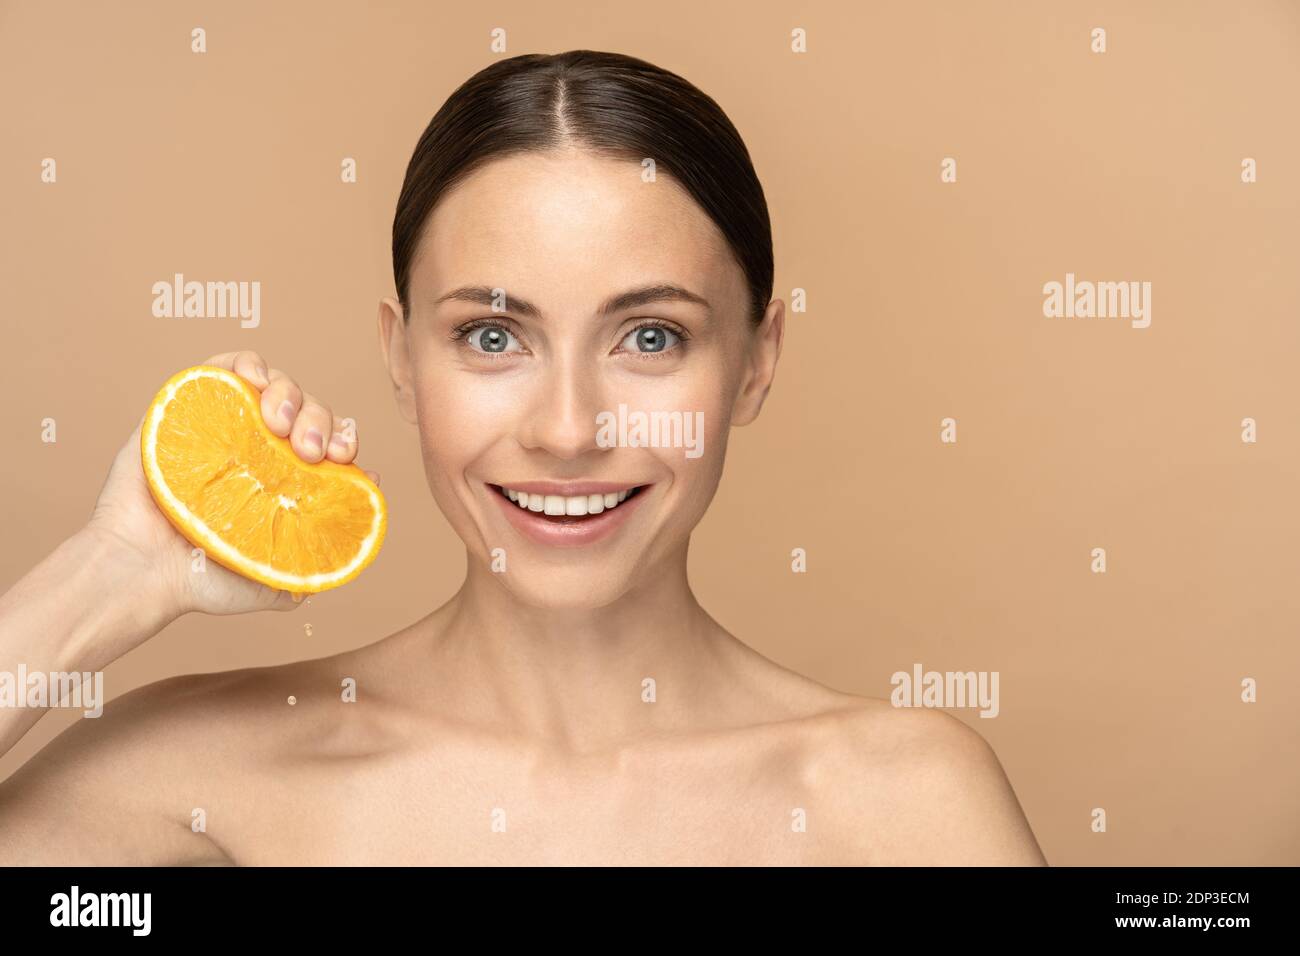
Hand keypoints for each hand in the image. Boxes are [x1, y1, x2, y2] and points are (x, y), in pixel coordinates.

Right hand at [86, 350, 381, 619]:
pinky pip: (225, 367)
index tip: (343, 457)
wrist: (141, 570)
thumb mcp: (277, 580)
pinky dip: (247, 363)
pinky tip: (255, 379)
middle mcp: (263, 451)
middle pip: (311, 411)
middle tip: (308, 450)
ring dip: (289, 394)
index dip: (344, 440)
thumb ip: (317, 558)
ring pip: (276, 385)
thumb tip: (362, 512)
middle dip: (320, 421)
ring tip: (278, 423)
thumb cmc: (205, 579)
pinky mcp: (189, 407)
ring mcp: (228, 426)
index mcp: (288, 482)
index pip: (332, 445)